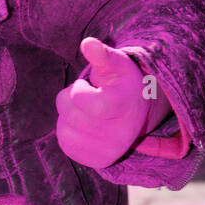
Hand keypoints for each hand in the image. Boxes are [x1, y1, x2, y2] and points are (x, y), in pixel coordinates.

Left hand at [55, 36, 170, 169]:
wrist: (139, 112)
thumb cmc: (123, 82)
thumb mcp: (117, 64)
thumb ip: (101, 55)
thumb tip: (87, 43)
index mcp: (123, 107)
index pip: (81, 100)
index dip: (78, 90)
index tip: (89, 86)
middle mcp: (119, 134)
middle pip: (69, 114)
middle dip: (70, 100)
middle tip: (88, 96)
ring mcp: (109, 150)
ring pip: (64, 130)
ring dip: (69, 116)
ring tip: (89, 111)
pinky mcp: (97, 161)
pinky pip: (66, 143)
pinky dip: (69, 131)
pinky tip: (86, 125)